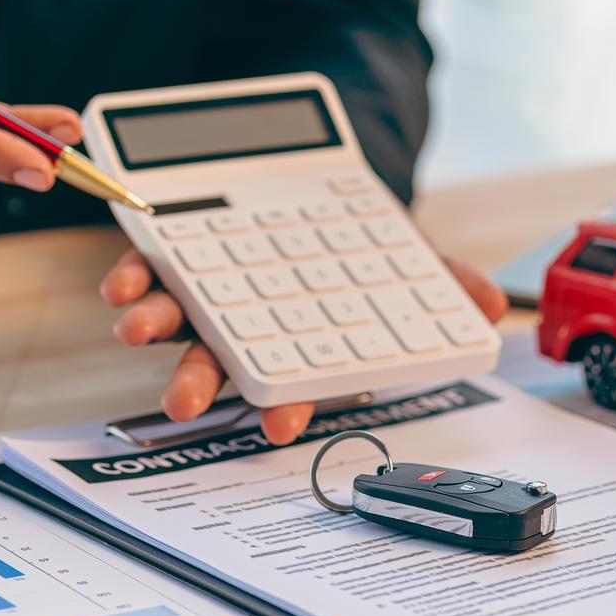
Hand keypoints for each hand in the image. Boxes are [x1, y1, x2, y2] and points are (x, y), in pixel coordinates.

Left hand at [101, 248, 509, 444]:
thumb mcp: (410, 259)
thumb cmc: (362, 243)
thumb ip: (444, 282)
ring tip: (136, 333)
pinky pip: (148, 266)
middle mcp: (245, 325)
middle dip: (199, 385)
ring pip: (174, 320)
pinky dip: (132, 275)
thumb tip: (492, 307)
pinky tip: (122, 282)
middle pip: (218, 364)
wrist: (320, 187)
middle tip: (186, 405)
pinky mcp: (176, 248)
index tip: (280, 428)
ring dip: (151, 329)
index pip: (294, 381)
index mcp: (301, 339)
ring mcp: (206, 291)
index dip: (287, 405)